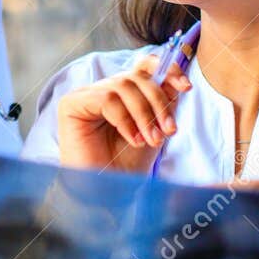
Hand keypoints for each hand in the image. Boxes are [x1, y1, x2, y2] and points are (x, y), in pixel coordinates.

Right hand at [58, 53, 191, 173]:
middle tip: (169, 131)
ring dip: (144, 115)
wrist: (108, 191)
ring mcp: (86, 95)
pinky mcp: (71, 104)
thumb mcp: (155, 127)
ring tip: (151, 140)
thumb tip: (177, 79)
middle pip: (137, 77)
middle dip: (158, 103)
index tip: (186, 87)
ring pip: (123, 86)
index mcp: (123, 93)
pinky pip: (106, 99)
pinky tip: (133, 139)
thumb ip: (164, 101)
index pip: (145, 66)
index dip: (167, 70)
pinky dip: (125, 119)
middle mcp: (103, 89)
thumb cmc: (129, 162)